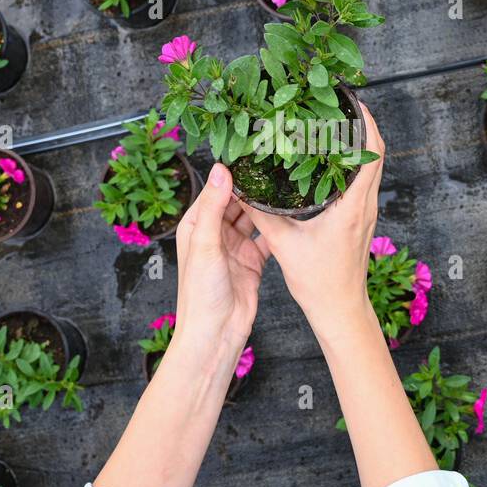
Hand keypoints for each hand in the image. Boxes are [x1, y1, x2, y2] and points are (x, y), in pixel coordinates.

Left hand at [173, 162, 267, 368]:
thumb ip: (213, 206)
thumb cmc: (201, 294)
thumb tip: (220, 169)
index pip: (215, 190)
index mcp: (196, 226)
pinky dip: (277, 229)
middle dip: (253, 187)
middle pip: (236, 202)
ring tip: (285, 184)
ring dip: (266, 206)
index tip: (251, 153)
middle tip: (275, 165)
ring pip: (253, 218)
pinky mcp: (253, 262)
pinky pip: (268, 239)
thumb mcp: (205, 244)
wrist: (216, 333)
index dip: (231, 173)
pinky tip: (291, 215)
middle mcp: (215, 234)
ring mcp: (235, 248)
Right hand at [242, 102, 384, 331]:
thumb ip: (262, 212)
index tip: (353, 102)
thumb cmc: (319, 282)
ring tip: (335, 125)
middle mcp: (366, 205)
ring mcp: (366, 213)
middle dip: (362, 125)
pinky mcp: (361, 221)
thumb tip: (240, 186)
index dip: (368, 123)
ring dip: (359, 145)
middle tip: (340, 105)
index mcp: (353, 205)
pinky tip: (332, 161)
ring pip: (371, 169)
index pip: (372, 153)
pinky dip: (353, 165)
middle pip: (375, 154)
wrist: (340, 310)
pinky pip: (363, 183)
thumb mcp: (284, 244)